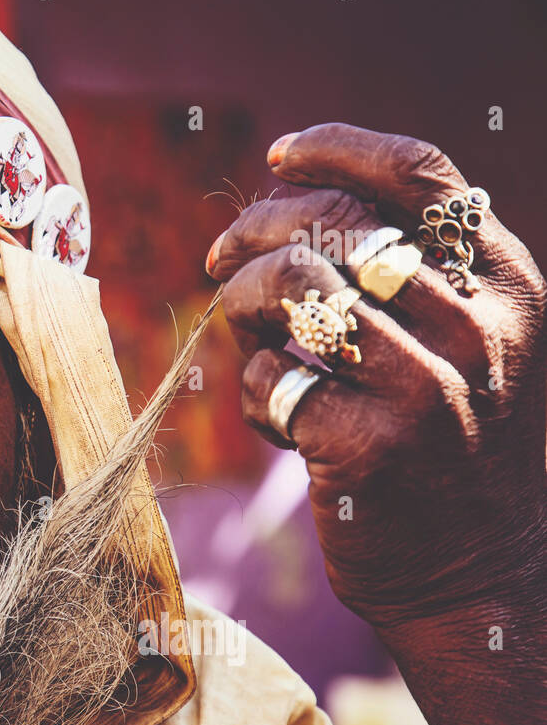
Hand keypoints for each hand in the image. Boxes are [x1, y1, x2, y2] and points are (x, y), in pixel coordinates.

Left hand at [207, 123, 546, 724]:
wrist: (473, 575)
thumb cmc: (445, 448)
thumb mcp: (460, 347)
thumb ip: (403, 277)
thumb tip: (285, 207)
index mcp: (506, 285)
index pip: (419, 173)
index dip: (335, 149)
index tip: (278, 154)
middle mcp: (478, 325)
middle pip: (337, 221)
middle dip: (254, 226)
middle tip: (218, 257)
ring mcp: (430, 386)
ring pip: (292, 282)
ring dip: (240, 302)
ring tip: (244, 335)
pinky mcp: (373, 444)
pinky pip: (268, 377)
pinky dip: (252, 391)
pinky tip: (279, 420)